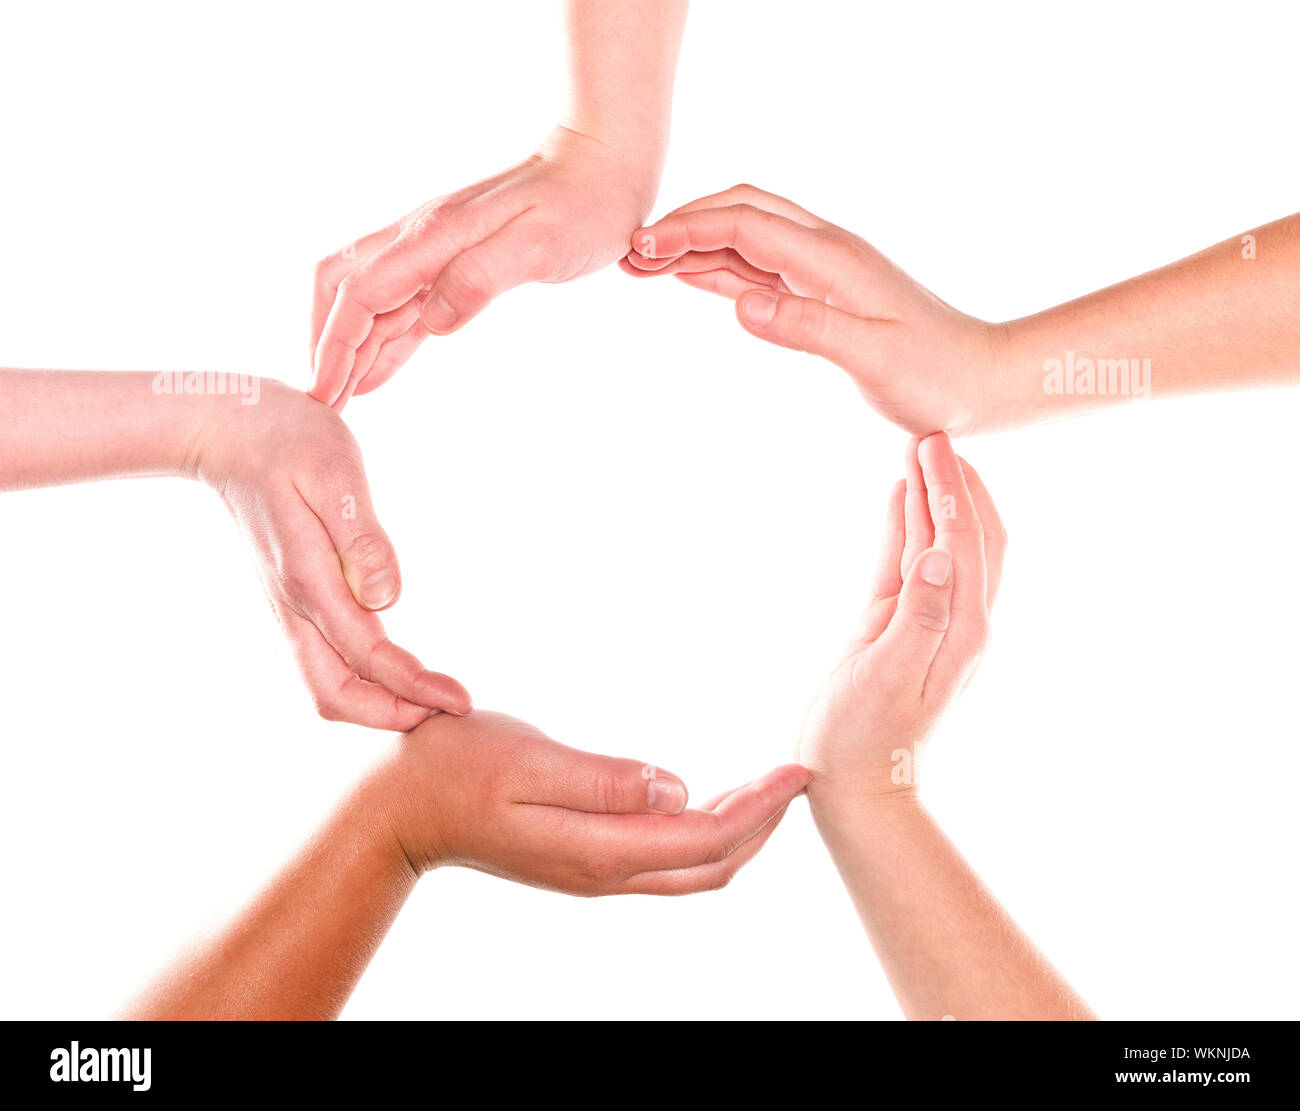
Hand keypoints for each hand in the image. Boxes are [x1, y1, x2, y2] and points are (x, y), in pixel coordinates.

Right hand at [193, 379, 469, 727]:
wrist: (229, 431)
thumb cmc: (290, 441)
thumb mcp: (334, 472)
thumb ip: (361, 538)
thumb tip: (387, 598)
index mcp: (308, 579)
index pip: (367, 655)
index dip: (415, 686)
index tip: (461, 701)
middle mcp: (294, 605)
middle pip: (334, 696)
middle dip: (392, 715)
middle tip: (449, 708)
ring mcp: (289, 607)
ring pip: (325, 684)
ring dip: (377, 704)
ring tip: (430, 699)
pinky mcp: (293, 600)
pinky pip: (325, 661)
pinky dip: (363, 680)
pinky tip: (397, 670)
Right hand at [310, 126, 658, 408]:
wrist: (605, 161)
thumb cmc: (583, 204)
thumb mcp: (540, 244)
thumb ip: (481, 277)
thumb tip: (433, 321)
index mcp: (434, 237)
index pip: (359, 295)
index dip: (334, 346)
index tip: (322, 394)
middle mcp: (422, 240)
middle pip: (344, 292)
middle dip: (325, 345)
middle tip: (322, 402)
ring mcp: (435, 250)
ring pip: (369, 302)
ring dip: (349, 348)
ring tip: (338, 400)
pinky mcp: (455, 261)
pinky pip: (404, 306)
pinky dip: (383, 341)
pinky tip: (375, 373)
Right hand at [377, 710, 810, 894]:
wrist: (398, 810)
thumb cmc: (454, 768)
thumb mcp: (528, 760)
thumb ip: (605, 778)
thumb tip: (678, 787)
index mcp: (598, 849)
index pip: (705, 838)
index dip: (760, 807)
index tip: (797, 771)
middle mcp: (604, 871)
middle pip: (710, 863)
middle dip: (763, 824)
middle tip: (797, 777)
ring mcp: (593, 872)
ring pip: (690, 868)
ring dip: (737, 831)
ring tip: (768, 789)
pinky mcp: (583, 861)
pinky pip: (663, 858)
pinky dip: (702, 833)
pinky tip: (708, 802)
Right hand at [622, 184, 1009, 435]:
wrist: (978, 381)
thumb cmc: (933, 375)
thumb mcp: (873, 356)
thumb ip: (806, 327)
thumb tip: (739, 305)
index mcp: (831, 259)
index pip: (746, 225)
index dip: (689, 230)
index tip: (640, 248)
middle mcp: (823, 253)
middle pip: (741, 213)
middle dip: (682, 224)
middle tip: (629, 253)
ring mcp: (821, 271)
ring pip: (746, 238)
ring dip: (694, 244)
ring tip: (641, 263)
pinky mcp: (820, 293)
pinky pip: (759, 268)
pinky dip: (717, 268)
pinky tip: (690, 276)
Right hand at [798, 433, 1004, 805]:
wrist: (856, 787)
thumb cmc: (866, 740)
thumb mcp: (890, 677)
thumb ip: (920, 615)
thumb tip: (939, 555)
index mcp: (961, 629)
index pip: (965, 543)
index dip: (952, 491)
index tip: (934, 445)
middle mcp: (955, 621)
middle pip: (969, 537)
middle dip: (956, 483)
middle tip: (933, 436)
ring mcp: (928, 624)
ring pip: (939, 545)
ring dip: (934, 498)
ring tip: (919, 452)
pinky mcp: (897, 629)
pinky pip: (906, 565)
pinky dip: (907, 527)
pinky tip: (899, 499)